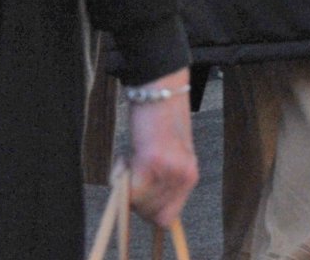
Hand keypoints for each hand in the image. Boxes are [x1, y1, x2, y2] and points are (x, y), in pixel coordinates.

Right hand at [125, 76, 198, 228]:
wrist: (161, 91)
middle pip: (150, 215)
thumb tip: (144, 209)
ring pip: (138, 204)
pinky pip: (129, 189)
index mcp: (190, 177)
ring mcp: (172, 170)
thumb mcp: (168, 158)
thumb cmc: (159, 124)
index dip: (147, 212)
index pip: (167, 218)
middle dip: (134, 200)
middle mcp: (185, 177)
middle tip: (133, 171)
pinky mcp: (154, 161)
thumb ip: (162, 183)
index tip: (138, 195)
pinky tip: (126, 155)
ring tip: (131, 158)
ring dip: (126, 186)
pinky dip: (119, 175)